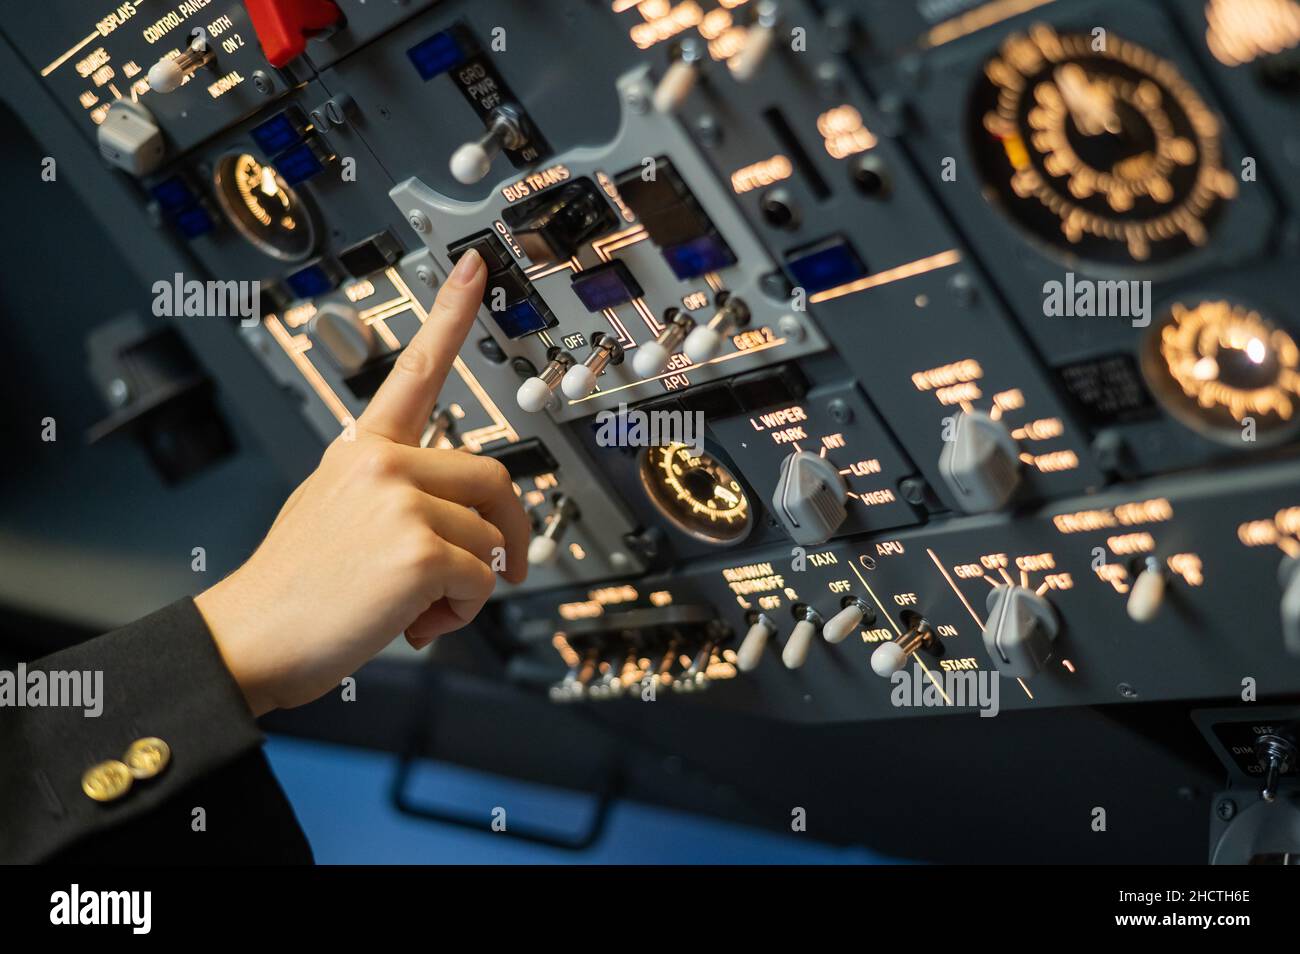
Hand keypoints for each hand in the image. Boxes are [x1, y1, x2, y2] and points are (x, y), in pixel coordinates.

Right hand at [195, 249, 528, 715]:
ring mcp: (401, 501)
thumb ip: (399, 498)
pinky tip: (416, 623)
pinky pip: (482, 580)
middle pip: (495, 479)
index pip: (415, 370)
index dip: (450, 315)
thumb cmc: (294, 587)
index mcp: (363, 449)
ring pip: (491, 540)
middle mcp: (382, 463)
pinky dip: (463, 612)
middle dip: (507, 535)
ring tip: (418, 607)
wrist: (248, 639)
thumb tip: (468, 525)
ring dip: (471, 587)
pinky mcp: (419, 549)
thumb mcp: (337, 513)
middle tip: (497, 572)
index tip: (473, 266)